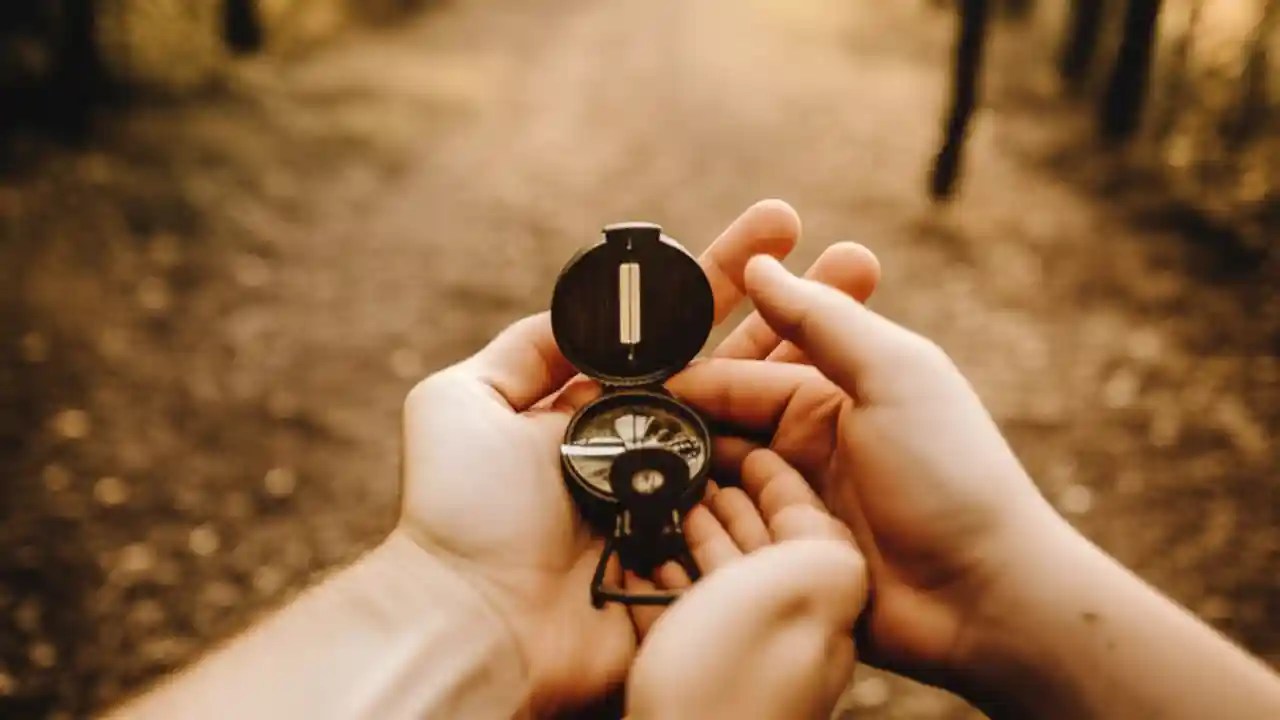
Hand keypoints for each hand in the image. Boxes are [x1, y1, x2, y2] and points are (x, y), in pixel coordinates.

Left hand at [397, 201, 880, 713]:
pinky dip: (810, 460)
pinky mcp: (713, 558)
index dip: (729, 274)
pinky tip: (858, 404)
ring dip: (823, 371)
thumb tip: (583, 313)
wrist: (477, 627)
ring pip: (768, 427)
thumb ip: (524, 351)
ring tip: (873, 309)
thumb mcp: (463, 404)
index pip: (680, 327)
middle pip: (741, 366)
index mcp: (603, 405)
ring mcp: (688, 502)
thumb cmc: (462, 515)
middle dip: (800, 310)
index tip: (782, 226)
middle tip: (861, 261)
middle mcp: (652, 448)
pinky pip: (768, 503)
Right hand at [666, 255, 1066, 691]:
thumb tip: (760, 263)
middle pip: (719, 434)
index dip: (688, 383)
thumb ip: (823, 318)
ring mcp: (795, 511)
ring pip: (714, 491)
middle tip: (616, 445)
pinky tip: (655, 542)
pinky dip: (697, 540)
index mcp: (829, 396)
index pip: (738, 379)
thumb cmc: (951, 474)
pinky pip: (726, 547)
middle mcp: (806, 449)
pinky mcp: (787, 567)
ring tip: (628, 497)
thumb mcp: (895, 374)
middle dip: (676, 438)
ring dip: (682, 490)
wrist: (985, 598)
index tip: (629, 392)